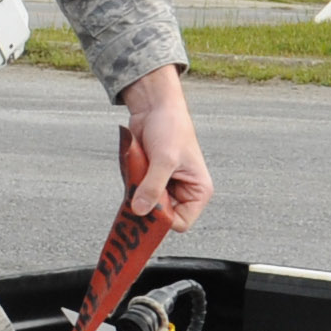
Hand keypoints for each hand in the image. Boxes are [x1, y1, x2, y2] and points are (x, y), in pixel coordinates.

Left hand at [116, 66, 212, 232]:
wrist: (155, 107)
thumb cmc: (170, 128)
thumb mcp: (164, 159)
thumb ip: (152, 187)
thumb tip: (140, 211)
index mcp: (198, 191)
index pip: (181, 223)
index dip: (163, 219)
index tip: (147, 207)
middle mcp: (184, 192)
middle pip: (161, 216)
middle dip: (147, 205)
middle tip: (137, 190)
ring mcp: (166, 186)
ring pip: (146, 205)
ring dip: (138, 192)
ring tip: (140, 170)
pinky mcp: (150, 179)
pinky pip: (137, 192)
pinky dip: (132, 184)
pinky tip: (135, 168)